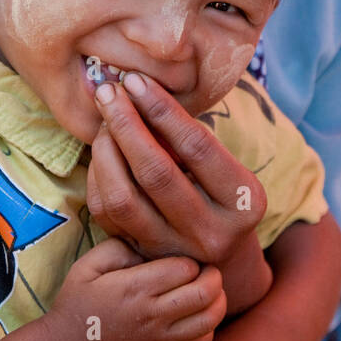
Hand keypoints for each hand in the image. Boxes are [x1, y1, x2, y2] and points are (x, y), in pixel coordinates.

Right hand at [46, 238, 225, 340]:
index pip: (186, 267)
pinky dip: (207, 329)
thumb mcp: (88, 264)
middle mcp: (152, 316)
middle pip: (206, 293)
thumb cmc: (77, 302)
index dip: (191, 259)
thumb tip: (152, 241)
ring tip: (205, 293)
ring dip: (215, 302)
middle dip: (212, 276)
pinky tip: (195, 318)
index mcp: (135, 288)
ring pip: (210, 320)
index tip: (183, 259)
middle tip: (205, 272)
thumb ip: (120, 246)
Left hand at [87, 72, 265, 265]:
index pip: (197, 147)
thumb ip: (191, 140)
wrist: (222, 259)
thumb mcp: (226, 169)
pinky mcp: (143, 256)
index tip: (136, 81)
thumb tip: (140, 91)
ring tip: (104, 122)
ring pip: (123, 198)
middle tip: (108, 92)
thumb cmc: (223, 196)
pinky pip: (107, 214)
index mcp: (242, 202)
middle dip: (126, 124)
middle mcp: (211, 232)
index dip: (163, 109)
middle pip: (156, 172)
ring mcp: (174, 251)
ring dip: (106, 151)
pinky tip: (102, 152)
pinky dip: (98, 177)